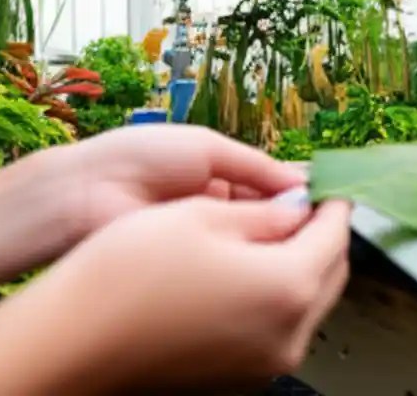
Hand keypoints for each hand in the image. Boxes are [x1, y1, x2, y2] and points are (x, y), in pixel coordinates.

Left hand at [12, 125, 305, 251]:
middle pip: (266, 219)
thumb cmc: (138, 158)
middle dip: (293, 219)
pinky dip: (254, 261)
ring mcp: (204, 243)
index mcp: (217, 177)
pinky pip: (233, 267)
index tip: (331, 200)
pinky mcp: (193, 269)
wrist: (85, 194)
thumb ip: (256, 167)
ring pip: (254, 244)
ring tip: (308, 236)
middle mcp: (214, 211)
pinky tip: (277, 258)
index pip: (268, 189)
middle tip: (328, 222)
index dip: (297, 195)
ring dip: (279, 240)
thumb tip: (304, 185)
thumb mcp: (208, 148)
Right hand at [22, 196, 352, 393]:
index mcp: (285, 287)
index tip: (327, 184)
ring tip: (267, 232)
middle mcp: (286, 336)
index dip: (331, 202)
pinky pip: (277, 330)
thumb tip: (297, 206)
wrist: (70, 341)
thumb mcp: (199, 216)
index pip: (334, 236)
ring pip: (305, 306)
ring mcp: (263, 365)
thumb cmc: (125, 275)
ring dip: (298, 267)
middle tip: (301, 204)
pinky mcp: (238, 380)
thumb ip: (264, 212)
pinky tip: (242, 272)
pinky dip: (273, 299)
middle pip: (330, 275)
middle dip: (321, 236)